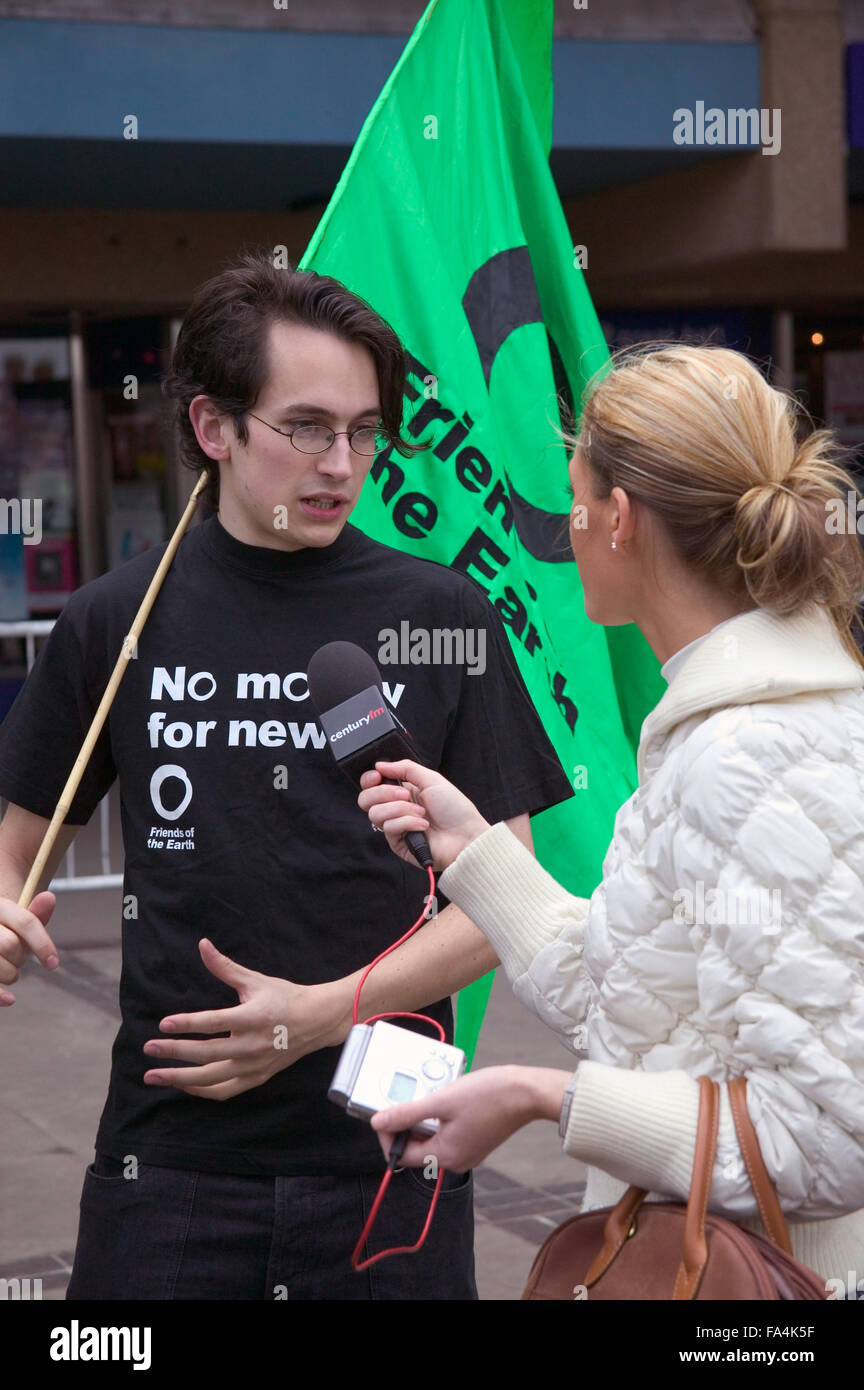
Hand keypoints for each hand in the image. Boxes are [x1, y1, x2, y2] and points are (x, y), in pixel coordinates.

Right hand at [0, 891, 58, 1005]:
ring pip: (0, 966)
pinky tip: (10, 999)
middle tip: (17, 960)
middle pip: (9, 945)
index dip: (43, 943)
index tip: (54, 964)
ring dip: (10, 975)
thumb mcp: (19, 921)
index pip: (26, 922)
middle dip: (20, 958)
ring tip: (8, 971)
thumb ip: (36, 913)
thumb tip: (49, 897)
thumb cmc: (5, 932)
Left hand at [142, 938, 347, 1100]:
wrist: (316, 1021)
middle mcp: (252, 1045)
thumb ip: (225, 967)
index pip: (213, 1023)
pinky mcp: (256, 1077)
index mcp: (253, 1017)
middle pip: (206, 1053)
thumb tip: (202, 945)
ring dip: (180, 1078)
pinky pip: (223, 1090)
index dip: (187, 1024)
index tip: (164, 1024)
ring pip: (211, 1078)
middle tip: (149, 1048)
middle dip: (174, 1051)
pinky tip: (182, 1084)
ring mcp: (254, 1065)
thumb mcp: (255, 980)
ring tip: (153, 1076)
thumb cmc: (284, 997)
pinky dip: (201, 1091)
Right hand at [357, 759, 489, 870]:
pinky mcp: (398, 844)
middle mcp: (396, 808)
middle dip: (383, 793)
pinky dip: (408, 823)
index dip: (369, 779)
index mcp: (403, 791)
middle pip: (366, 800)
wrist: (466, 836)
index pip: (372, 785)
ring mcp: (396, 827)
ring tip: (422, 812)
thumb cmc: (455, 809)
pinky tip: (423, 826)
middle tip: (404, 794)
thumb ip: (405, 768)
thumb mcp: (432, 779)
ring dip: (401, 809)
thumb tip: (380, 764)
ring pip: (375, 814)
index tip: (376, 776)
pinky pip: (389, 828)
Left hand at [370, 1065, 570, 1171]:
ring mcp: (467, 1150)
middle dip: (407, 1122)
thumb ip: (407, 1114)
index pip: (402, 1155)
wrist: (527, 1092)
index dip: (388, 1135)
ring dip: (424, 1116)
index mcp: (445, 1157)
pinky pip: (447, 1131)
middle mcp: (456, 1160)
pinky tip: (447, 1096)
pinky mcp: (475, 1139)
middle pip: (416, 1146)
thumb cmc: (488, 1096)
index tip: (383, 1112)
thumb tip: (378, 1122)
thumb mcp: (441, 1101)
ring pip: (432, 1136)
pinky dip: (440, 1115)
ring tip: (431, 1092)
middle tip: (408, 1097)